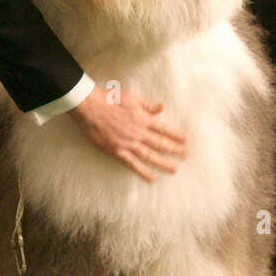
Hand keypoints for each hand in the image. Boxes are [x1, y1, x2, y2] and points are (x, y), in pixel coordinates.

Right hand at [69, 85, 185, 181]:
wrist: (90, 108)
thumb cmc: (110, 99)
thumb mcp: (132, 97)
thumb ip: (148, 105)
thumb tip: (162, 107)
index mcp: (143, 119)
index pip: (163, 129)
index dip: (175, 135)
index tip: (185, 140)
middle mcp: (138, 133)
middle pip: (159, 143)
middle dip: (174, 149)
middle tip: (185, 155)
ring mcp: (128, 143)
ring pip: (149, 156)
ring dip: (163, 163)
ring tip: (174, 169)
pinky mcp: (117, 151)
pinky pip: (132, 164)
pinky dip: (142, 171)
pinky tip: (151, 178)